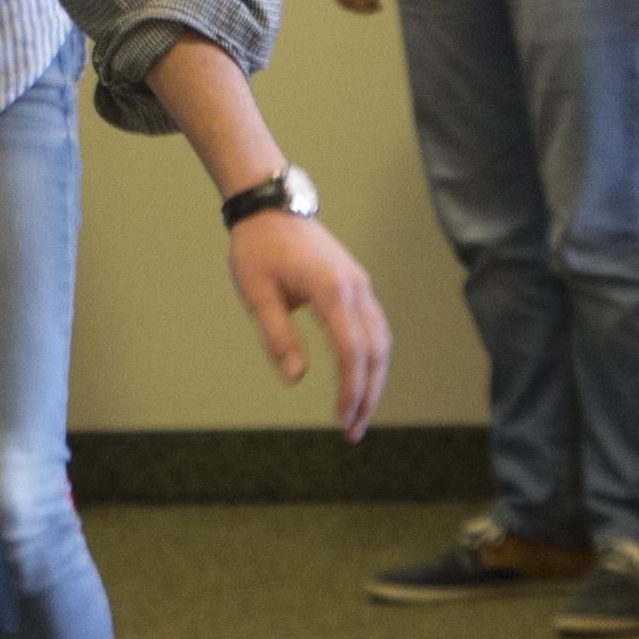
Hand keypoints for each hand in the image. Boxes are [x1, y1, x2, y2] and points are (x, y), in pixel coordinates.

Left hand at [227, 210, 392, 435]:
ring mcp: (360, 285)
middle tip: (352, 431)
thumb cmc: (258, 248)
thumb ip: (277, 336)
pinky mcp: (357, 285)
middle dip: (368, 395)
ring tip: (357, 415)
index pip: (351, 352)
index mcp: (331, 290)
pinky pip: (375, 329)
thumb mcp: (256, 295)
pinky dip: (372, 360)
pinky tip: (359, 382)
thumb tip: (295, 378)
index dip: (349, 390)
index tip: (340, 420)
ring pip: (381, 342)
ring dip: (374, 380)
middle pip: (376, 352)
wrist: (271, 206)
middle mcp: (355, 288)